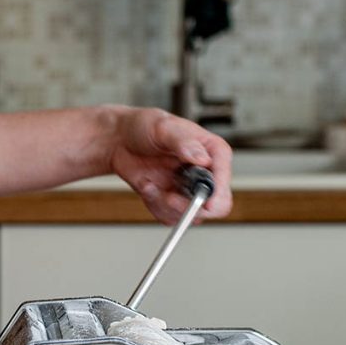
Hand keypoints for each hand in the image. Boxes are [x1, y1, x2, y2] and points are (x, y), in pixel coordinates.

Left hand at [101, 106, 232, 223]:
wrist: (121, 140)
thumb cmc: (145, 126)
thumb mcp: (164, 127)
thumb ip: (184, 142)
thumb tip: (202, 158)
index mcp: (212, 152)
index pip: (224, 177)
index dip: (217, 193)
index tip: (206, 203)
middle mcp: (205, 173)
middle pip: (216, 205)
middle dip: (191, 206)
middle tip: (169, 197)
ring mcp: (190, 190)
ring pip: (191, 216)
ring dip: (167, 205)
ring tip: (150, 184)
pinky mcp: (173, 201)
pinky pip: (170, 217)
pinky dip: (155, 206)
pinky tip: (147, 187)